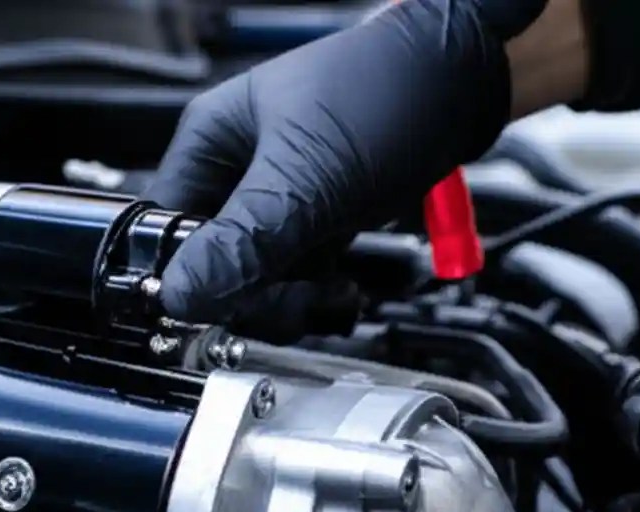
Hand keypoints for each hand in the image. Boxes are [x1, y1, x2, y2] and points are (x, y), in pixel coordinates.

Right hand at [144, 0, 549, 341]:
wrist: (471, 80)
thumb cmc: (390, 92)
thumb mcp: (308, 177)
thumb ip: (244, 241)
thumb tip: (181, 295)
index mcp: (210, 144)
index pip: (169, 234)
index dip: (194, 278)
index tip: (229, 305)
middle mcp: (237, 171)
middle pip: (213, 266)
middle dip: (255, 295)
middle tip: (297, 299)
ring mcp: (278, 197)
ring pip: (256, 279)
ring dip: (291, 302)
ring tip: (330, 295)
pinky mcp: (316, 216)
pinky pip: (296, 276)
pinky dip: (317, 295)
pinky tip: (342, 293)